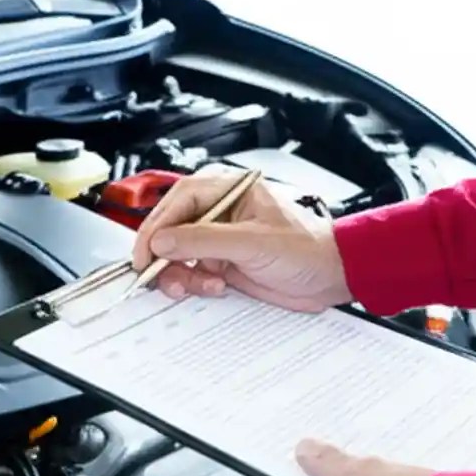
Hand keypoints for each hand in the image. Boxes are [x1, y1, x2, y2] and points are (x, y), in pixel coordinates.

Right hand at [131, 168, 352, 311]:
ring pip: (176, 254)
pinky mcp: (220, 263)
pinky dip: (194, 284)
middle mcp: (217, 211)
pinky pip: (190, 272)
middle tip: (161, 276)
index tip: (146, 253)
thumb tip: (163, 240)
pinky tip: (215, 286)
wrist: (329, 277)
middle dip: (164, 256)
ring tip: (200, 285)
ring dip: (180, 274)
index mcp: (227, 189)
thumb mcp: (253, 242)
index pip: (177, 201)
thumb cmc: (306, 248)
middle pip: (170, 229)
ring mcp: (217, 238)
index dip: (156, 228)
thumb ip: (204, 240)